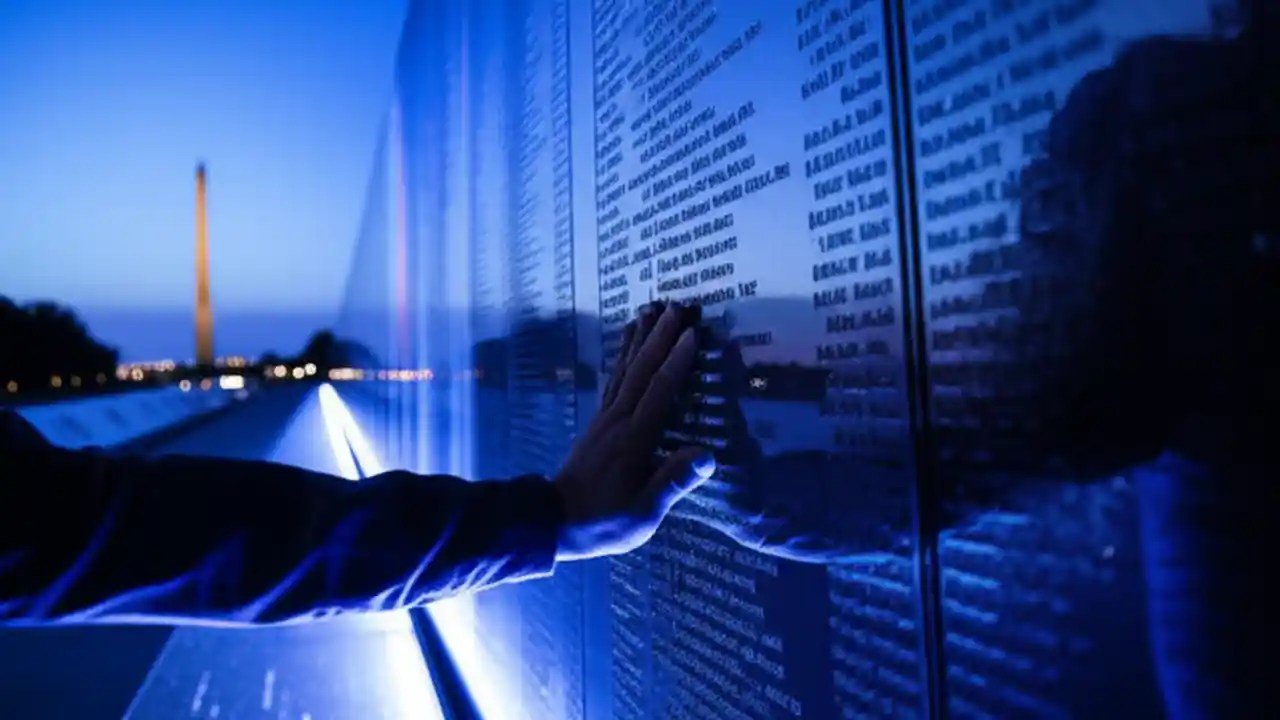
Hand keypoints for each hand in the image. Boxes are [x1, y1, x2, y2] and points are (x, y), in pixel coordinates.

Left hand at [552, 302, 715, 561]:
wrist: (553, 522)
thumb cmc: (603, 522)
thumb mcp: (642, 513)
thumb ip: (673, 483)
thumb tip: (707, 456)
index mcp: (634, 440)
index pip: (659, 392)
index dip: (677, 361)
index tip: (693, 332)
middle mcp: (618, 421)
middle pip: (641, 370)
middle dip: (659, 337)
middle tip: (676, 305)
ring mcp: (605, 419)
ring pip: (625, 370)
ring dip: (639, 339)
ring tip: (649, 310)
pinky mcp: (598, 423)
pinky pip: (614, 380)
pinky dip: (622, 358)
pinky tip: (627, 347)